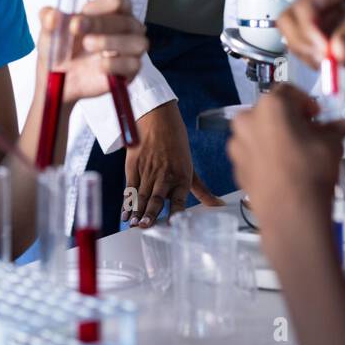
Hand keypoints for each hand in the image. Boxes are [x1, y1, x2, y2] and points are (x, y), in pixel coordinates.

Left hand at [37, 0, 146, 104]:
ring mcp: (130, 51)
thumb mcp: (49, 32)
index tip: (79, 16)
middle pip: (127, 20)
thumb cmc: (60, 48)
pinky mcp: (129, 72)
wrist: (57, 79)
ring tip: (88, 45)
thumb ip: (49, 19)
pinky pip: (134, 65)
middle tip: (75, 29)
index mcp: (110, 12)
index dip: (100, 5)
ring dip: (112, 42)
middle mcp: (126, 29)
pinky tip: (98, 66)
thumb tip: (50, 14)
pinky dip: (116, 64)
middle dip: (100, 23)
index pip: (118, 0)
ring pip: (138, 43)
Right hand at [124, 100, 220, 226]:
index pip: (179, 199)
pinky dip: (127, 202)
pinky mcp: (134, 167)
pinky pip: (130, 188)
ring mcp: (148, 171)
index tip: (172, 223)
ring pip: (142, 195)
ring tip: (135, 223)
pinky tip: (126, 214)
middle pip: (156, 198)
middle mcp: (165, 175)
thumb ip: (202, 191)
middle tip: (146, 225)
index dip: (175, 212)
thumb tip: (218, 205)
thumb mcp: (190, 168)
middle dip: (150, 213)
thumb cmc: (176, 143)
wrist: (158, 118)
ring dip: (137, 210)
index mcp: (181, 176)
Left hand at [227, 84, 344, 268]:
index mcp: (270, 106)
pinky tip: (285, 170)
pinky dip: (267, 157)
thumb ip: (334, 129)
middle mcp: (247, 121)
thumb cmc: (310, 174)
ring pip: (260, 133)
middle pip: (271, 112)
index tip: (317, 114)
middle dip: (290, 120)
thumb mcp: (332, 144)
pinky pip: (253, 154)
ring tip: (299, 154)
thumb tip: (341, 126)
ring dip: (277, 138)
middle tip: (310, 134)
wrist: (291, 214)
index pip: (288, 91)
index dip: (306, 102)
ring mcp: (238, 145)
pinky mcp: (237, 167)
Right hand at [277, 0, 344, 66]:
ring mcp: (331, 21)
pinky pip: (322, 55)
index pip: (300, 9)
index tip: (324, 48)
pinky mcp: (340, 39)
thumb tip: (336, 51)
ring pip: (304, 44)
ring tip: (336, 63)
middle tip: (324, 59)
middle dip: (305, 46)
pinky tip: (343, 63)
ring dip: (315, 57)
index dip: (308, 31)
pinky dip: (329, 64)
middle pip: (293, 27)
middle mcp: (324, 0)